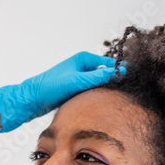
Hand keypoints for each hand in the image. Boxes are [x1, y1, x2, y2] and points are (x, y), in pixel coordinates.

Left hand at [0, 51, 122, 132]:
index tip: (134, 81)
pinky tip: (103, 105)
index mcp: (84, 59)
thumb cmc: (49, 87)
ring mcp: (79, 79)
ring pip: (100, 85)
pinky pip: (92, 92)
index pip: (110, 63)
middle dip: (115, 83)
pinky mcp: (75, 90)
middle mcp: (82, 67)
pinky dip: (98, 97)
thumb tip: (120, 73)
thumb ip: (98, 77)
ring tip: (117, 100)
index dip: (122, 72)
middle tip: (128, 93)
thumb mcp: (76, 81)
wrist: (30, 100)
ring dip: (106, 91)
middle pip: (106, 74)